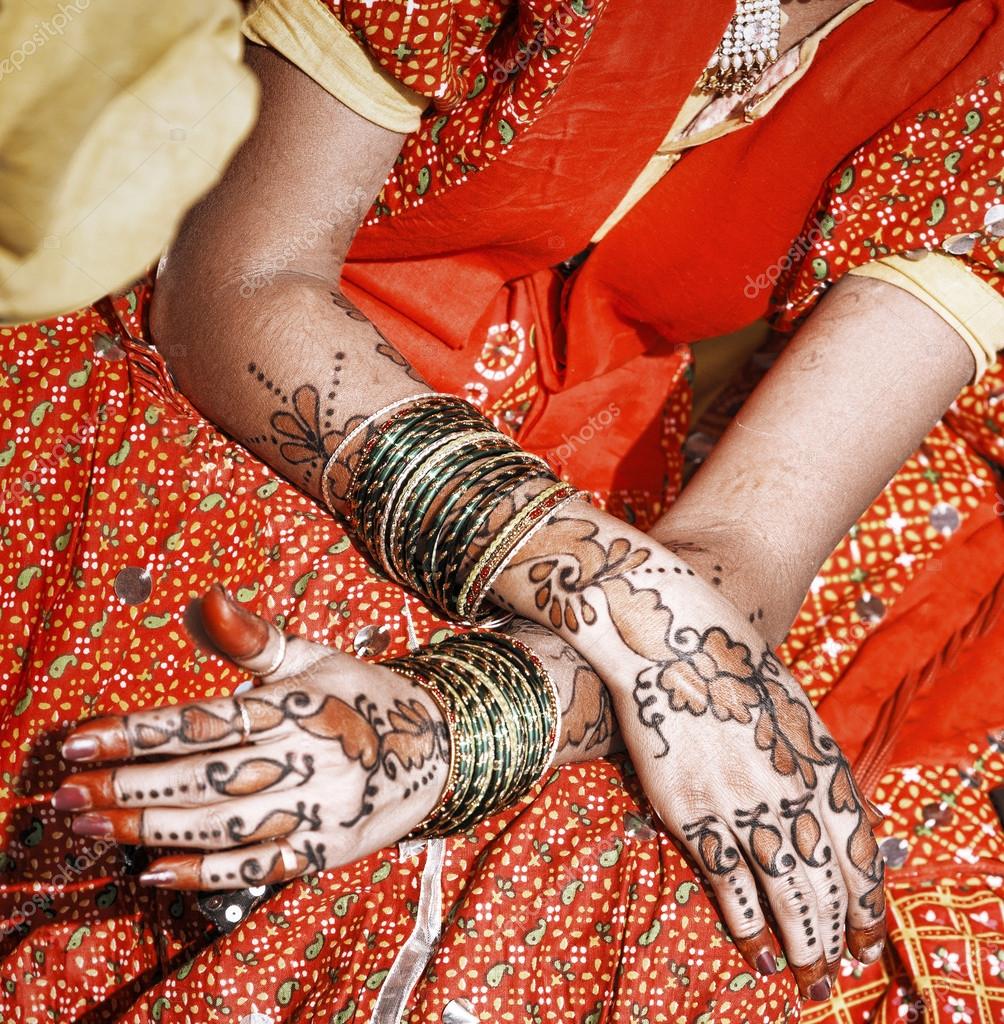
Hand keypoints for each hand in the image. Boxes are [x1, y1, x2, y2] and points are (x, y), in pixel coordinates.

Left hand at [51, 586, 448, 889]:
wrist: (435, 747)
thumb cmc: (360, 695)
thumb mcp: (313, 658)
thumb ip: (254, 638)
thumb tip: (211, 597)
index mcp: (296, 706)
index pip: (204, 721)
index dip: (139, 733)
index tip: (82, 743)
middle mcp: (304, 759)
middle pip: (202, 778)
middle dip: (128, 789)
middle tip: (66, 794)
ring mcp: (316, 810)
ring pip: (219, 825)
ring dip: (148, 832)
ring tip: (89, 829)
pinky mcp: (324, 850)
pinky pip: (257, 866)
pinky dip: (202, 873)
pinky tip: (152, 874)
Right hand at [494, 508, 886, 1001]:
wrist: (670, 636)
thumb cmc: (728, 662)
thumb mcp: (790, 705)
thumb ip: (811, 762)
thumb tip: (830, 813)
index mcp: (821, 760)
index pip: (861, 850)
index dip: (868, 899)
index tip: (870, 932)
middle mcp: (792, 789)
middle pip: (828, 881)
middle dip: (838, 933)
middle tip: (837, 971)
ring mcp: (744, 802)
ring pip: (786, 892)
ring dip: (801, 941)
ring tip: (807, 975)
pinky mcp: (695, 810)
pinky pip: (729, 881)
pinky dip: (747, 923)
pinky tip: (757, 948)